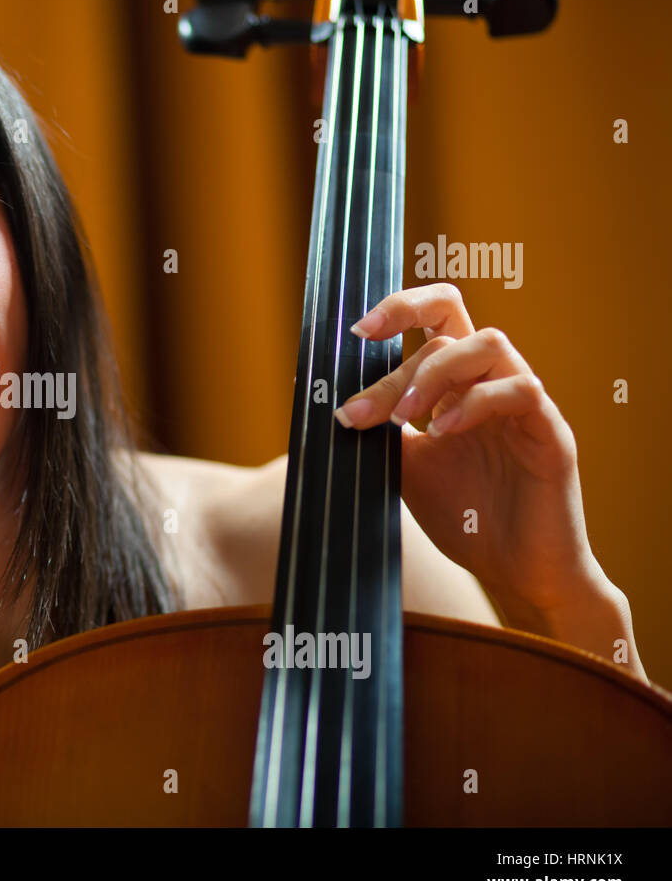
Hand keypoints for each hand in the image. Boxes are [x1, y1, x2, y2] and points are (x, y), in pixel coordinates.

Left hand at [331, 282, 609, 631]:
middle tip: (360, 414)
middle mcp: (494, 382)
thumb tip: (328, 403)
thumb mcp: (404, 467)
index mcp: (460, 384)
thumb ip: (378, 431)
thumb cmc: (466, 516)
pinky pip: (521, 390)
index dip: (400, 308)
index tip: (356, 332)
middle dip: (395, 373)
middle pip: (449, 334)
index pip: (439, 315)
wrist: (515, 572)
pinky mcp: (551, 432)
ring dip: (435, 375)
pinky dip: (474, 404)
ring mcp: (525, 404)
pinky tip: (442, 433)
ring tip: (405, 420)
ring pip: (489, 343)